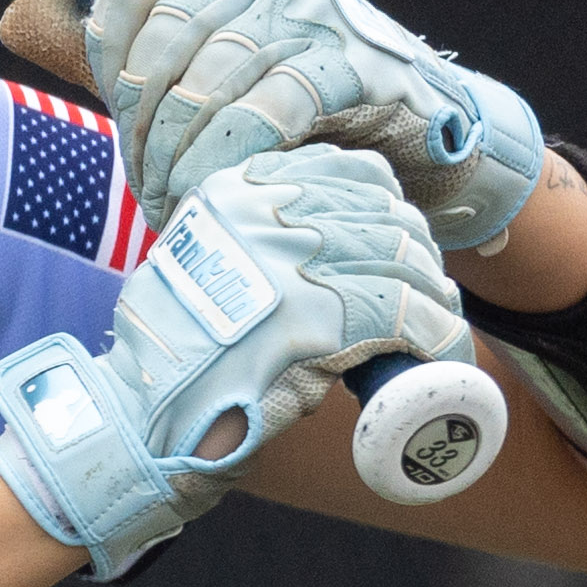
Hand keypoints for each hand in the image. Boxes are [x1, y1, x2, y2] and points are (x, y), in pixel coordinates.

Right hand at [0, 144, 472, 578]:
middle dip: (418, 256)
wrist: (144, 415)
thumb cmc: (173, 355)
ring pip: (406, 259)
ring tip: (436, 330)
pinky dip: (440, 336)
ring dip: (435, 296)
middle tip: (423, 300)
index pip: (348, 171)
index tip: (397, 246)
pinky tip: (442, 356)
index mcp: (238, 190)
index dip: (389, 207)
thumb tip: (327, 253)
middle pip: (386, 213)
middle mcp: (267, 211)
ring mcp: (295, 259)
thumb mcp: (201, 263)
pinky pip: (411, 313)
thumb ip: (253, 241)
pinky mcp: (321, 315)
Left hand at [83, 0, 542, 250]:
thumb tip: (10, 16)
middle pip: (164, 44)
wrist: (424, 140)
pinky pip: (270, 109)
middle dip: (143, 128)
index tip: (123, 130)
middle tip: (147, 189)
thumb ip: (115, 52)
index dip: (110, 69)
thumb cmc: (299, 108)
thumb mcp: (198, 74)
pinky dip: (232, 157)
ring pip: (210, 79)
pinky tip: (221, 193)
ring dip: (181, 155)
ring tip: (177, 205)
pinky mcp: (358, 65)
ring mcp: (316, 11)